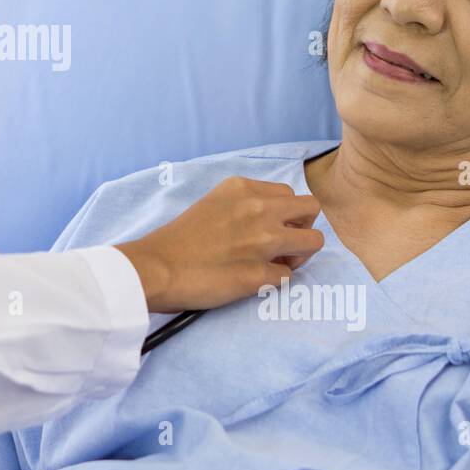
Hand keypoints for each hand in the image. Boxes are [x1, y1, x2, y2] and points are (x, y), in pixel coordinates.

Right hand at [116, 177, 324, 312]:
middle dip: (304, 227)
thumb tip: (271, 222)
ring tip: (275, 264)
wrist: (157, 267)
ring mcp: (262, 242)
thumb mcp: (213, 203)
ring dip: (299, 255)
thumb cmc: (178, 239)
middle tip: (285, 244)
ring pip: (313, 242)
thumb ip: (244, 204)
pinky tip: (254, 281)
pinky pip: (288, 277)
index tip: (272, 227)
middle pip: (311, 210)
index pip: (290, 194)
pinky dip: (275, 280)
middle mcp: (258, 209)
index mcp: (243, 188)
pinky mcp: (259, 274)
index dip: (286, 214)